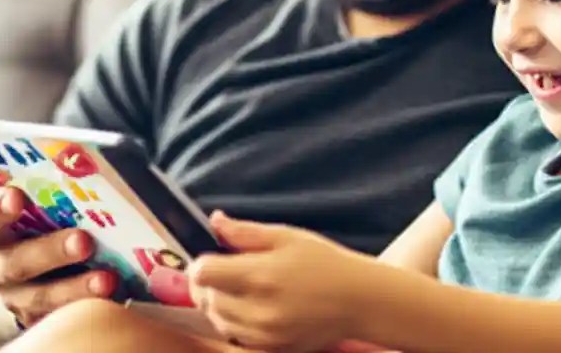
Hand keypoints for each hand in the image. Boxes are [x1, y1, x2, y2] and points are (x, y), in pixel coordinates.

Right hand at [0, 187, 117, 326]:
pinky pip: (62, 317)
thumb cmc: (40, 223)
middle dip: (51, 252)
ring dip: (76, 287)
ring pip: (42, 297)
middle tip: (83, 240)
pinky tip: (113, 294)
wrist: (37, 268)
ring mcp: (17, 298)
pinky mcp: (40, 319)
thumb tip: (87, 164)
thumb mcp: (36, 207)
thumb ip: (49, 194)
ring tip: (107, 279)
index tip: (17, 196)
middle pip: (17, 264)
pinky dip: (87, 306)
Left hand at [188, 211, 374, 351]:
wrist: (360, 301)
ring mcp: (265, 335)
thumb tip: (215, 221)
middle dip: (206, 285)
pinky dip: (235, 324)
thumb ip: (245, 232)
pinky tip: (251, 309)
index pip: (203, 274)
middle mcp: (258, 309)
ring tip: (237, 290)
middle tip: (222, 272)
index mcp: (260, 275)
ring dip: (218, 305)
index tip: (211, 258)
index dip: (200, 263)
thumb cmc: (325, 263)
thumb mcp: (286, 237)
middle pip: (206, 299)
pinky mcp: (273, 349)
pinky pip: (237, 338)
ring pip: (219, 322)